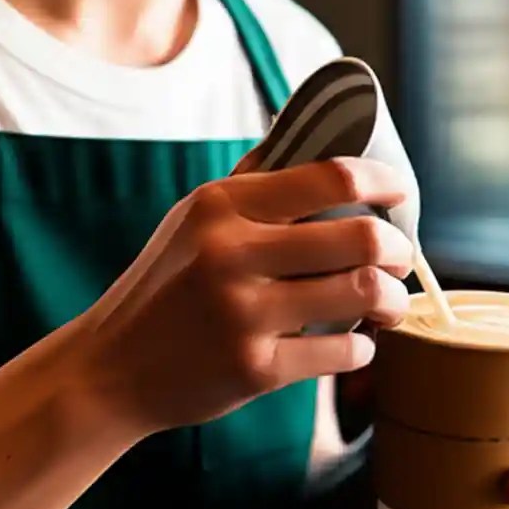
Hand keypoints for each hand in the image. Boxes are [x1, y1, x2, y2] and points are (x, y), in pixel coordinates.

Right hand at [75, 157, 414, 437]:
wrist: (108, 370)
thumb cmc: (165, 287)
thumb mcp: (193, 220)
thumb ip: (253, 182)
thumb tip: (316, 138)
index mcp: (222, 205)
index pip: (330, 176)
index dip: (382, 182)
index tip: (399, 193)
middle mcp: (232, 253)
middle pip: (360, 237)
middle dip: (398, 250)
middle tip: (400, 260)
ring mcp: (243, 314)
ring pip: (362, 293)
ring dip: (392, 300)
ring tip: (389, 303)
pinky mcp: (254, 368)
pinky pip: (342, 352)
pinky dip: (363, 349)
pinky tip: (355, 344)